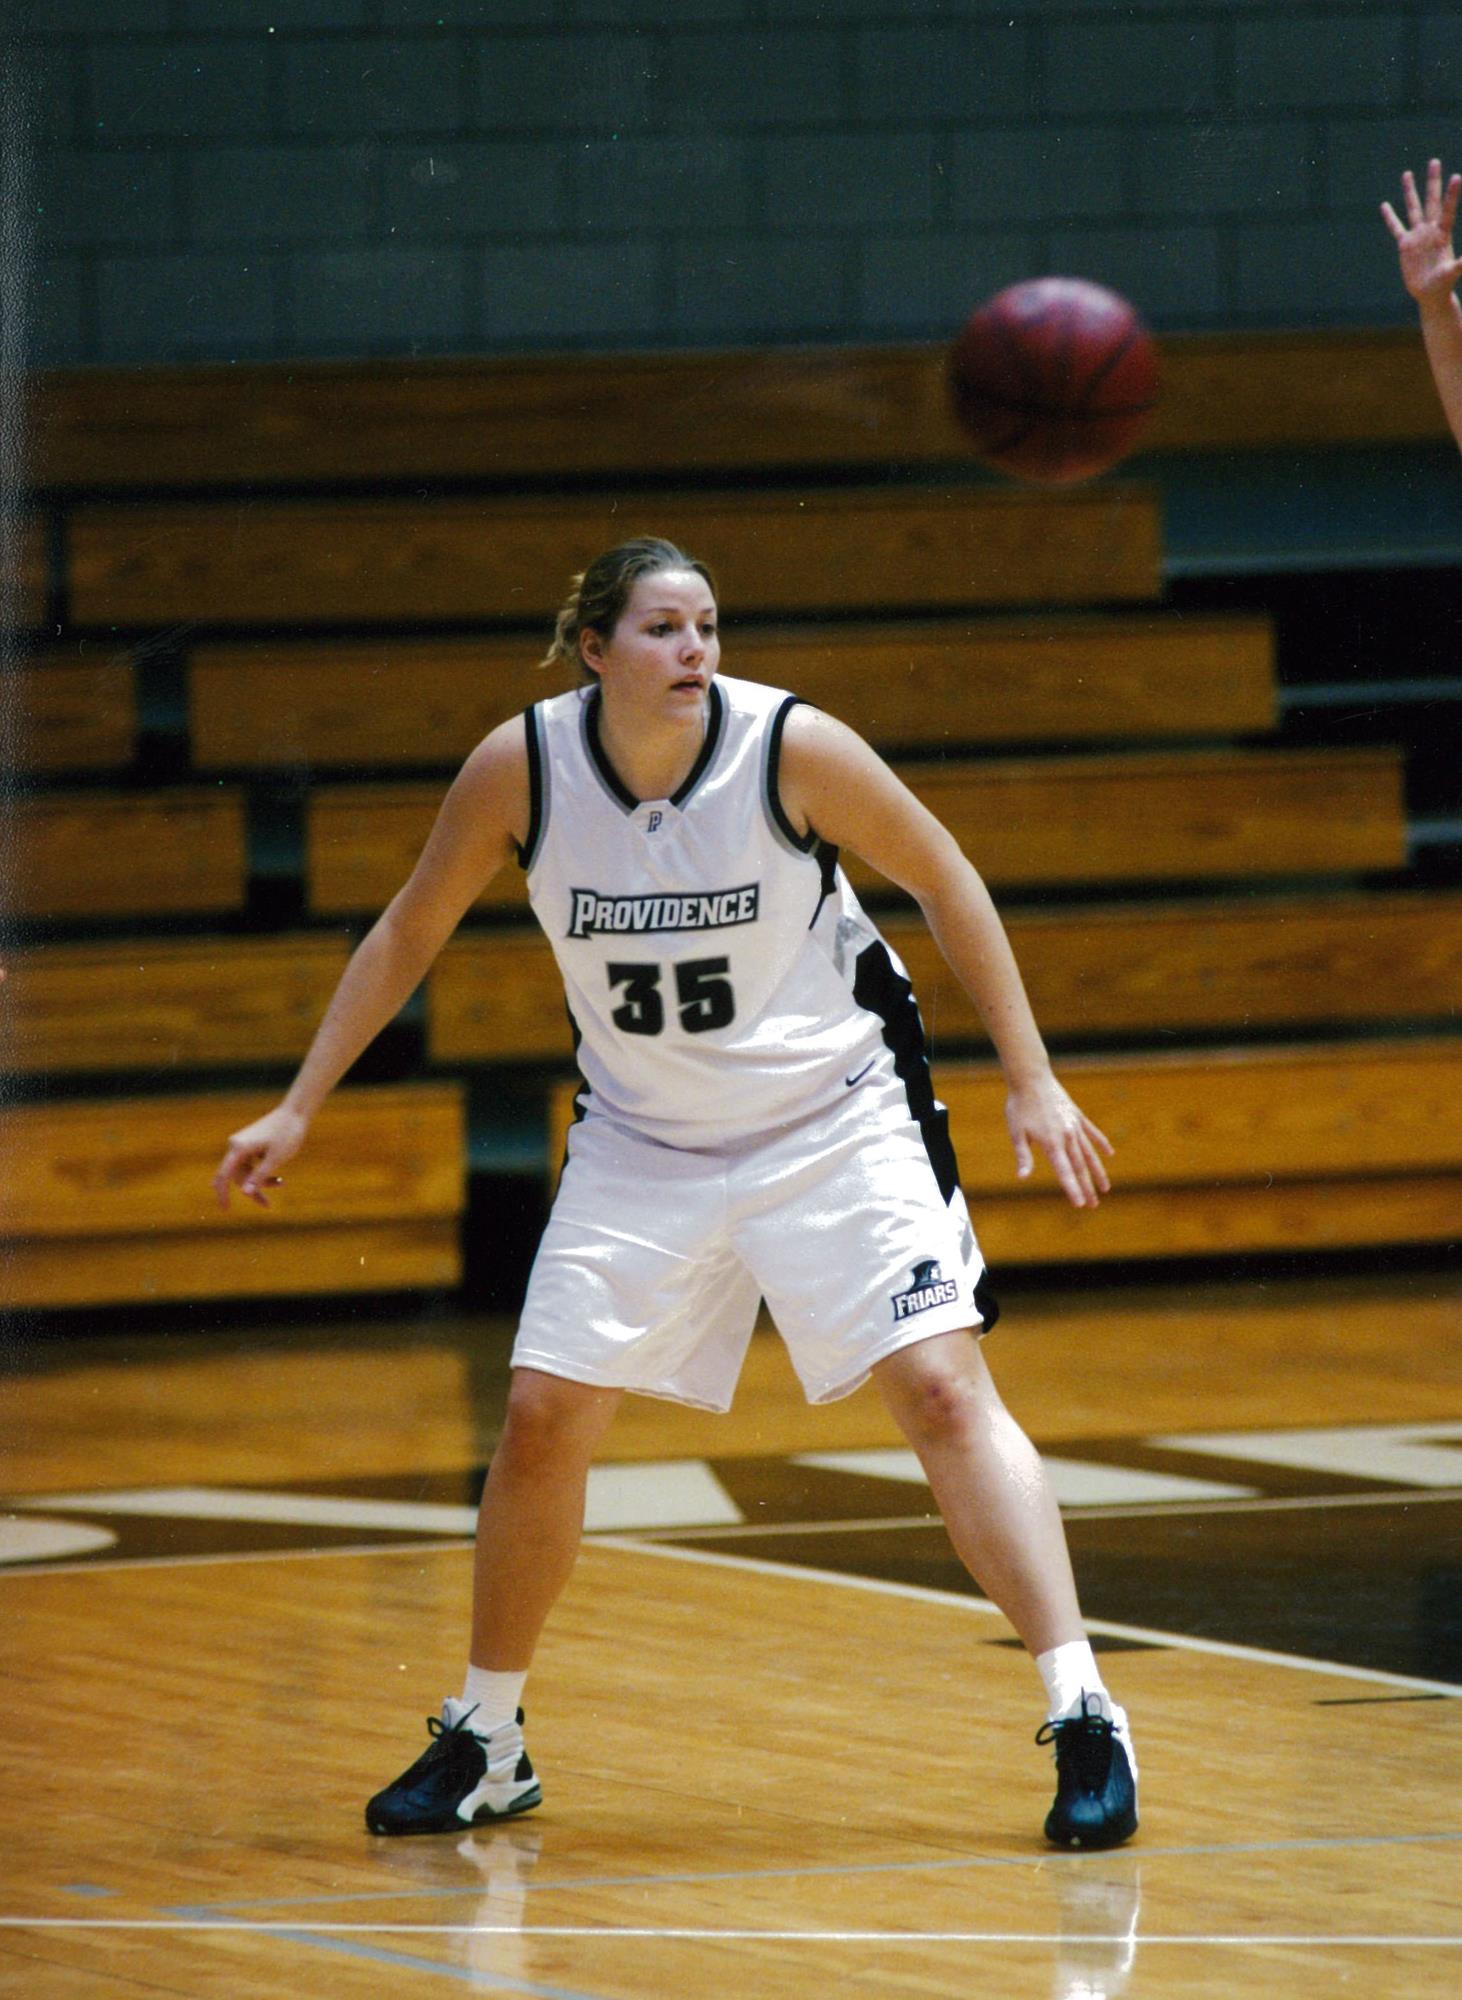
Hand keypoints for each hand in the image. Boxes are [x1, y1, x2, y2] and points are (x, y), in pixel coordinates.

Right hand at [213, 1104, 307, 1209]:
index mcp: (238, 1148)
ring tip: (281, 1183)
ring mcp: (243, 1144)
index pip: (223, 1175)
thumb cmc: (288, 1134)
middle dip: (251, 1190)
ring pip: (246, 1171)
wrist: (296, 1112)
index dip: (222, 1193)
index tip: (226, 1209)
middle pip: (237, 1176)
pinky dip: (262, 1172)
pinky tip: (278, 1177)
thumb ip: (259, 1176)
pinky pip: (251, 1164)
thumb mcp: (275, 1159)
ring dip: (261, 1181)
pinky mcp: (251, 1144)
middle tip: (267, 1205)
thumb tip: (245, 1193)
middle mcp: (236, 1145)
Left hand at [1005, 1073, 1112, 1209]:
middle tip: (1094, 1205)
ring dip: (1098, 1171)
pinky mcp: (1077, 1115)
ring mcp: (1074, 1125)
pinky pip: (1092, 1132)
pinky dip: (1101, 1143)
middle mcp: (1067, 1136)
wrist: (1031, 1077)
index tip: (1081, 1204)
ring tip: (1106, 1188)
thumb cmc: (1019, 1106)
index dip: (1073, 1189)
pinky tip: (1109, 1153)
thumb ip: (1023, 1156)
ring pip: (1089, 1153)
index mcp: (1052, 1142)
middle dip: (1087, 1187)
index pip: (1065, 1171)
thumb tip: (1022, 1178)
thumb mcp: (1016, 1132)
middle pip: (1080, 1166)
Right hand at [1382, 159, 1461, 303]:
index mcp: (1442, 234)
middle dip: (1432, 182)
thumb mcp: (1453, 272)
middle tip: (1434, 162)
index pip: (1447, 210)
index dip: (1451, 195)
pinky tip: (1384, 205)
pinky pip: (1396, 228)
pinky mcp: (1405, 245)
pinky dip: (1390, 217)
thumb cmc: (1444, 283)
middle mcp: (1430, 230)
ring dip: (1410, 192)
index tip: (1456, 177)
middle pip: (1431, 200)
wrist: (1430, 293)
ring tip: (1407, 174)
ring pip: (1413, 208)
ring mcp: (1417, 235)